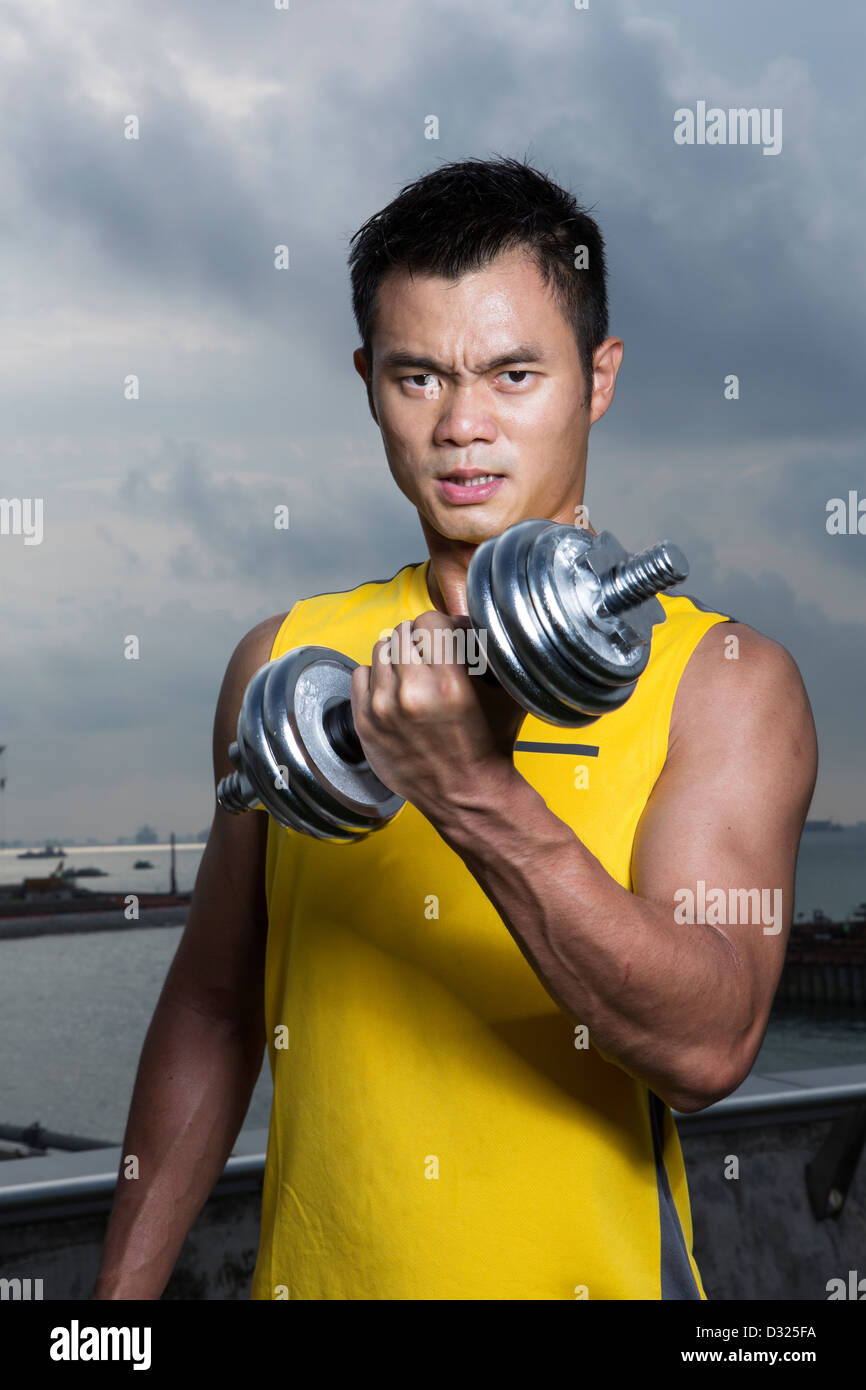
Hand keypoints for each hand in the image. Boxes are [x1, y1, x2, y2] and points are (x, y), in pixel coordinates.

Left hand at [350, 612, 524, 819]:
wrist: (465, 796)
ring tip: (413, 675)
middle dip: (420, 640)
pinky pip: (361, 673)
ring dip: (397, 656)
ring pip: (380, 649)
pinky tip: (394, 691)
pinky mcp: (365, 723)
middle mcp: (411, 694)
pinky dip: (377, 677)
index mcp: (448, 684)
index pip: (429, 620)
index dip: (440, 626)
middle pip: (402, 631)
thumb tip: (468, 622)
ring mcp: (383, 709)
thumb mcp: (503, 694)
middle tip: (431, 657)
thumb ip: (488, 653)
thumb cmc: (486, 747)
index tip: (446, 638)